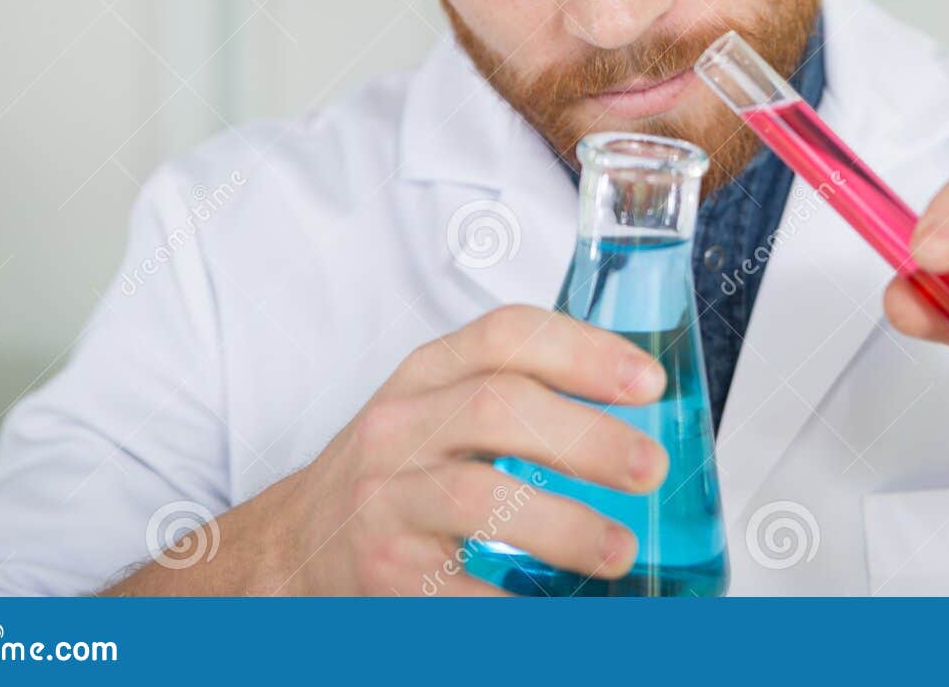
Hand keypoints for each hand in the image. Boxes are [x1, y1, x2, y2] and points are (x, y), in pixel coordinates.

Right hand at [273, 304, 667, 594]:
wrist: (298, 543)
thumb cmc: (398, 471)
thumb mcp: (442, 409)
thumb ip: (522, 396)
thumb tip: (645, 415)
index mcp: (429, 374)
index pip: (506, 335)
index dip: (584, 351)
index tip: (649, 382)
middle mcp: (403, 426)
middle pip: (499, 407)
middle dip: (587, 437)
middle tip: (650, 470)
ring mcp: (386, 499)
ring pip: (476, 497)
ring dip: (562, 525)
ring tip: (619, 550)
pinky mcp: (383, 571)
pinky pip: (457, 589)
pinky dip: (515, 605)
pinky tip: (561, 613)